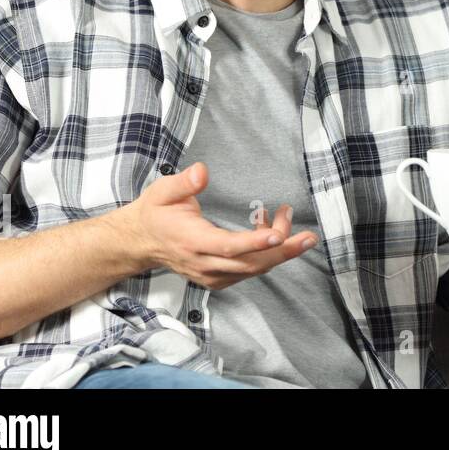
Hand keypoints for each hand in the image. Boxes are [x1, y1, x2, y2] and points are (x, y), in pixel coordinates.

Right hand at [113, 161, 318, 289]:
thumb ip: (183, 183)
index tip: (278, 236)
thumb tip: (202, 172)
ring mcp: (212, 274)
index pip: (227, 246)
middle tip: (309, 236)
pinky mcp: (218, 277)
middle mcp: (204, 264)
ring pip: (253, 269)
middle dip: (283, 251)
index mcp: (191, 242)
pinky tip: (271, 230)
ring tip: (287, 217)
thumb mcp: (163, 192)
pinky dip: (265, 253)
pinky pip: (248, 269)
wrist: (140, 243)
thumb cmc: (155, 214)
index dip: (254, 243)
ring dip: (278, 249)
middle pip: (249, 264)